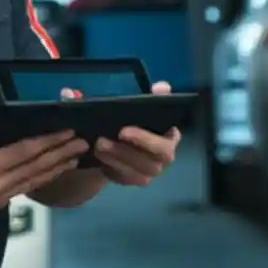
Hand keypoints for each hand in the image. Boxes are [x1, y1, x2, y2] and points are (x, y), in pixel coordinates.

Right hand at [0, 131, 87, 225]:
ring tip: (75, 159)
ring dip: (56, 169)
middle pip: (34, 168)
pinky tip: (51, 173)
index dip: (47, 142)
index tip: (67, 133)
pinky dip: (41, 180)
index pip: (22, 153)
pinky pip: (23, 190)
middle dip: (60, 154)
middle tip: (83, 143)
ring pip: (33, 182)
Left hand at [60, 81, 180, 186]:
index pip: (166, 144)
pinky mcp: (134, 179)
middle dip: (125, 152)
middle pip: (148, 163)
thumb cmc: (137, 118)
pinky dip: (110, 168)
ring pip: (135, 173)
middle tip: (101, 140)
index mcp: (170, 138)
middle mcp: (164, 159)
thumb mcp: (144, 103)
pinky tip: (97, 157)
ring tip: (96, 146)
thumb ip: (155, 96)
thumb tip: (162, 87)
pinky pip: (124, 179)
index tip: (122, 131)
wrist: (122, 135)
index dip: (146, 140)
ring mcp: (150, 172)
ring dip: (114, 159)